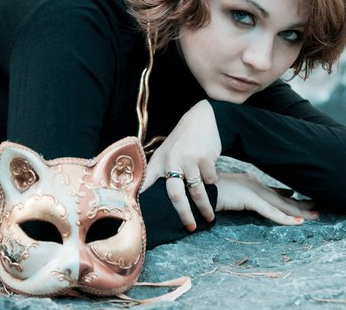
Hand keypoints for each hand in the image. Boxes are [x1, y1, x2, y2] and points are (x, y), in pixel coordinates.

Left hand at [143, 100, 220, 230]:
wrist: (202, 118)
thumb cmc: (182, 139)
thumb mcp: (166, 151)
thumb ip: (159, 171)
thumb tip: (150, 196)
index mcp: (158, 161)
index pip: (145, 182)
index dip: (138, 198)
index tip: (133, 215)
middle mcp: (171, 161)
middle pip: (176, 195)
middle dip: (184, 214)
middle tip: (190, 227)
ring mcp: (189, 160)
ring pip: (198, 190)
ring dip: (205, 206)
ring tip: (210, 217)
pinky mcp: (205, 158)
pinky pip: (211, 179)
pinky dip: (212, 181)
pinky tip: (211, 174)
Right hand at [215, 172, 318, 224]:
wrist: (195, 189)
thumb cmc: (207, 192)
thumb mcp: (226, 193)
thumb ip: (239, 196)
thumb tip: (249, 201)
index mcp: (250, 182)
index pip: (275, 192)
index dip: (290, 197)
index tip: (303, 199)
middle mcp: (255, 184)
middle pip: (282, 198)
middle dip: (301, 205)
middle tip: (316, 208)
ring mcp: (253, 191)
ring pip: (281, 205)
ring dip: (299, 212)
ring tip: (315, 217)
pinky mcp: (250, 199)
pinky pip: (271, 212)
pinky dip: (285, 219)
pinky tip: (298, 223)